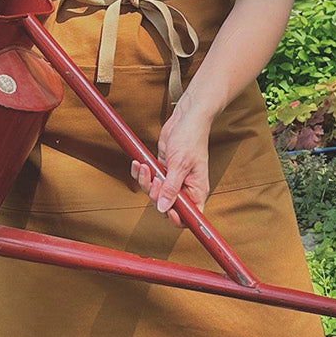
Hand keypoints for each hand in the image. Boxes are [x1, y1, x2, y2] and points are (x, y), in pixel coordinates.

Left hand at [131, 102, 211, 224]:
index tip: (166, 209)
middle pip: (167, 206)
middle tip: (156, 180)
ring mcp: (172, 179)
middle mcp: (185, 187)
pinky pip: (148, 179)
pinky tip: (139, 164)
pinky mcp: (162, 170)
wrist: (185, 118)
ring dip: (146, 182)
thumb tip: (164, 209)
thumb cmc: (190, 138)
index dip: (177, 218)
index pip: (189, 216)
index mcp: (196, 190)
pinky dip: (141, 173)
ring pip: (154, 193)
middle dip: (156, 195)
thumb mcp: (180, 165)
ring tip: (146, 168)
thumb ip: (171, 188)